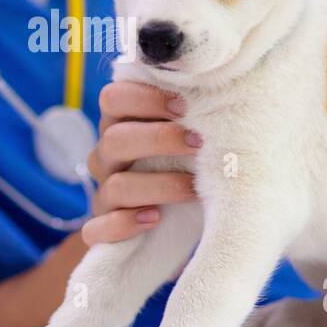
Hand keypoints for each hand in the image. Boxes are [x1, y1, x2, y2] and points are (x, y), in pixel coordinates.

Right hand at [82, 82, 198, 245]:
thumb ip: (192, 117)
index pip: (113, 98)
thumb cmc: (187, 168)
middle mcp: (107, 158)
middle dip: (158, 138)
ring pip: (115, 187)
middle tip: (198, 143)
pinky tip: (154, 218)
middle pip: (114, 139)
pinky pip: (97, 229)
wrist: (176, 225)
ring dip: (158, 185)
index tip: (184, 105)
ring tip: (193, 189)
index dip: (144, 98)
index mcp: (120, 125)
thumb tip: (229, 95)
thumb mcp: (187, 140)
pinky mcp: (102, 231)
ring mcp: (104, 196)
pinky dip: (123, 224)